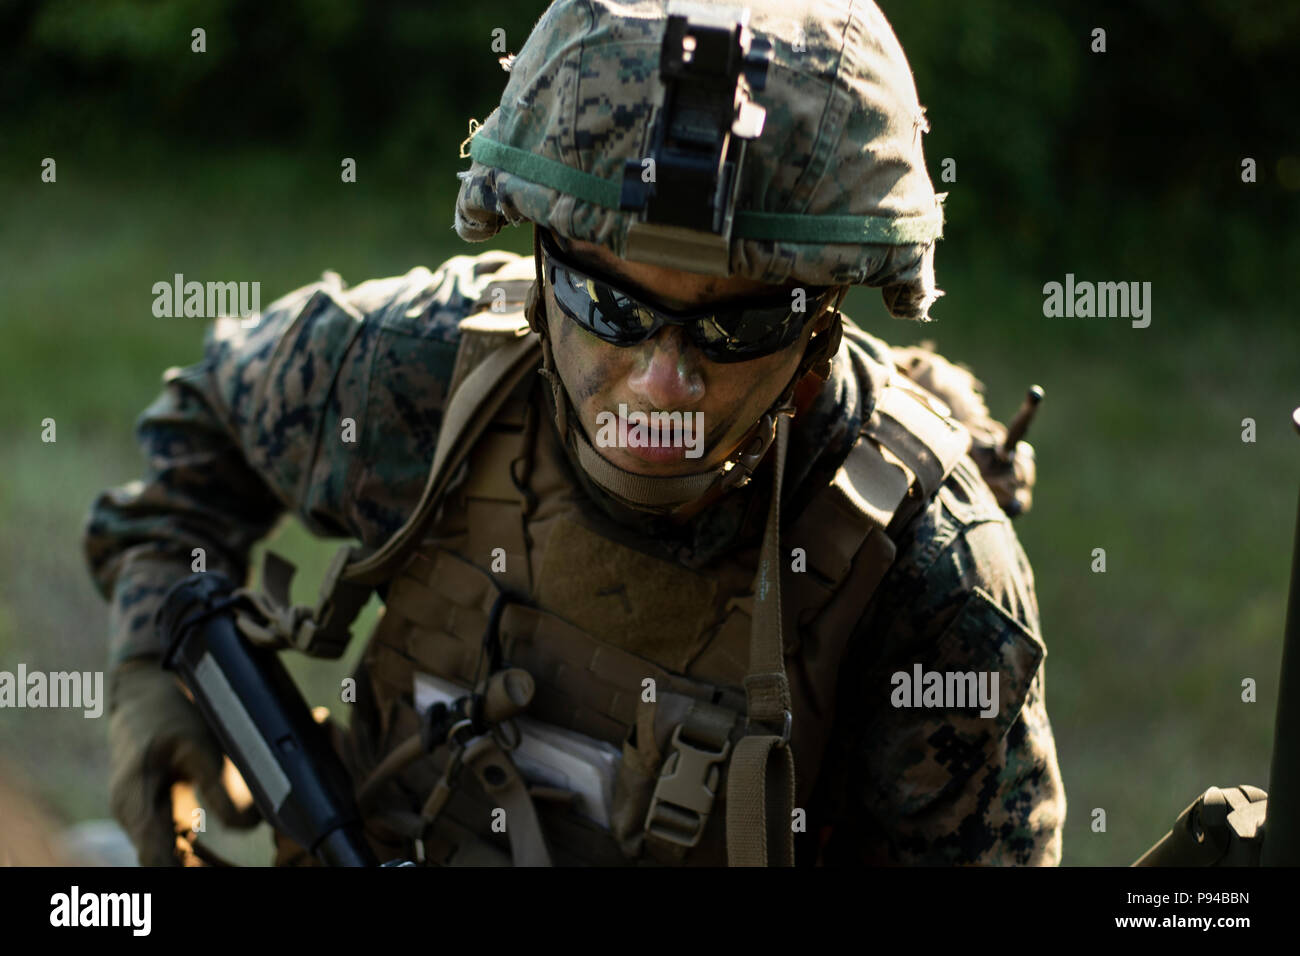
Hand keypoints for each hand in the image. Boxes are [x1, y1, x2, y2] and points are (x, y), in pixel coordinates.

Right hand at [107, 660, 259, 865]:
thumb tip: (249, 825)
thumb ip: (220, 788)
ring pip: (163, 853)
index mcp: (135, 799)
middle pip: (159, 860)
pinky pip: (168, 841)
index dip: (181, 870)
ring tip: (226, 865)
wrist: (143, 694)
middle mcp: (130, 814)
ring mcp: (138, 814)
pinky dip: (189, 850)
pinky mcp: (150, 810)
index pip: (155, 856)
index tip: (208, 873)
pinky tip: (216, 856)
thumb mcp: (199, 746)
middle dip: (193, 869)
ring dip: (192, 862)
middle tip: (228, 870)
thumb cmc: (168, 715)